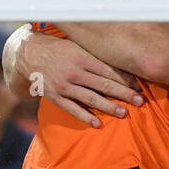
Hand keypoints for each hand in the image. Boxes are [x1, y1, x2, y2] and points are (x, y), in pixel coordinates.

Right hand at [19, 27, 143, 126]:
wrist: (28, 54)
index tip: (139, 85)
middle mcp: (74, 71)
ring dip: (108, 106)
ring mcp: (64, 85)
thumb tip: (119, 58)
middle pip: (103, 84)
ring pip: (90, 98)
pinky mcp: (55, 96)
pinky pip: (72, 108)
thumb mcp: (76, 44)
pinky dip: (85, 117)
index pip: (108, 69)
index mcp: (81, 56)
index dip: (125, 78)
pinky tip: (98, 124)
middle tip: (140, 101)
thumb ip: (94, 53)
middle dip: (123, 93)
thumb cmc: (57, 47)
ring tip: (123, 113)